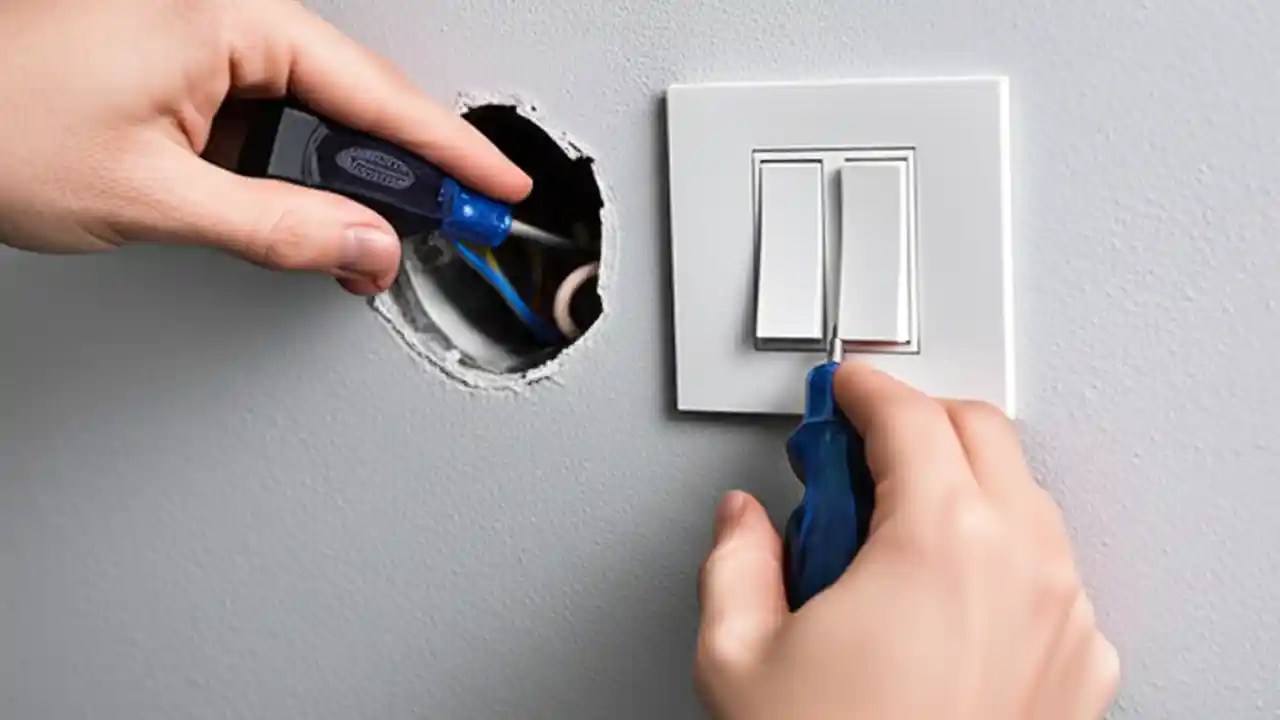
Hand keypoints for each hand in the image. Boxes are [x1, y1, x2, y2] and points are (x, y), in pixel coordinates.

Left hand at [0, 0, 529, 294]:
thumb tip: (365, 245)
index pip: (371, 92)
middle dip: (404, 171)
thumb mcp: (154, 196)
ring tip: (375, 237)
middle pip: (352, 100)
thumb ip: (277, 227)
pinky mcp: (181, 75)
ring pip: (311, 116)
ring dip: (346, 180)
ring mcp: (199, 45)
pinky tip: (313, 215)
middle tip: (456, 223)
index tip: (497, 184)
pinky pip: (267, 122)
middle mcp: (218, 20)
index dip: (447, 147)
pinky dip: (297, 174)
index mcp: (221, 20)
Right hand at [696, 364, 1118, 719]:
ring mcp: (1063, 617)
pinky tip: (940, 591)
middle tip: (853, 454)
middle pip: (979, 432)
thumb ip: (734, 559)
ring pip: (1022, 496)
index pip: (906, 415)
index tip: (840, 390)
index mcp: (940, 541)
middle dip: (914, 421)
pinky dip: (998, 551)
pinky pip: (1049, 569)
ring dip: (958, 484)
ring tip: (886, 532)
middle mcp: (1021, 566)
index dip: (861, 388)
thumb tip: (744, 522)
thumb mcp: (738, 655)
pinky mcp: (1081, 667)